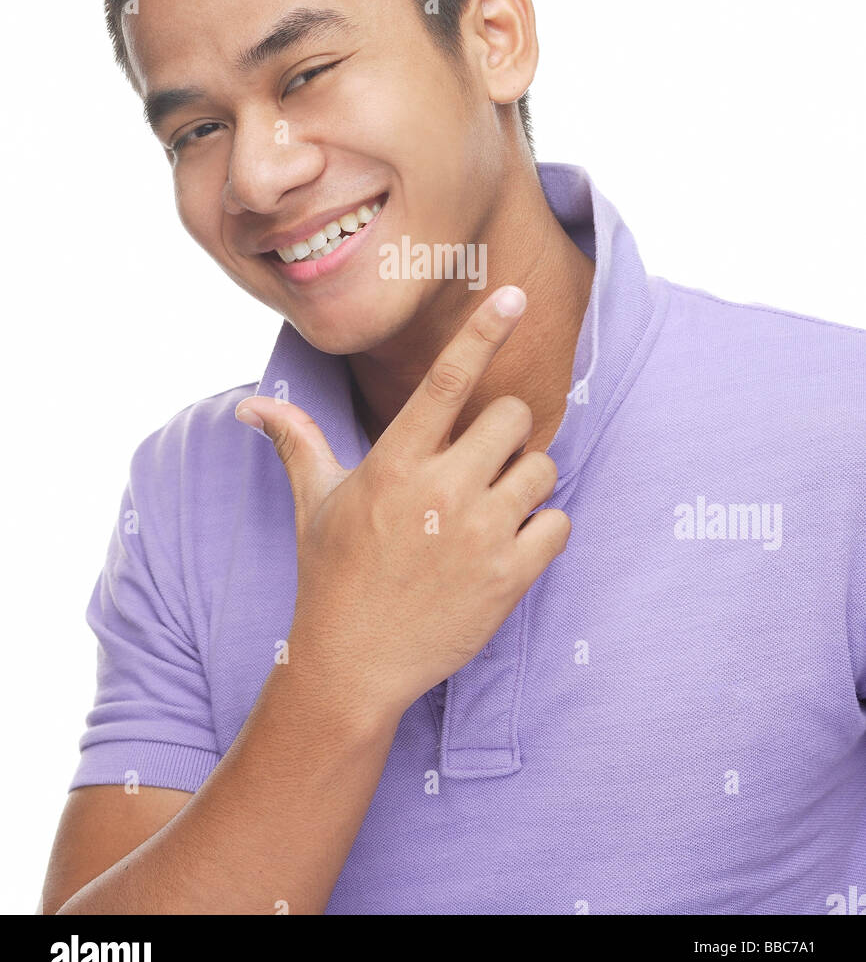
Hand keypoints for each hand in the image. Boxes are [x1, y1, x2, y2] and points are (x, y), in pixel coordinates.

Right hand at [235, 285, 569, 718]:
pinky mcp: (510, 578)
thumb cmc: (331, 575)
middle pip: (513, 417)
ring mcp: (480, 536)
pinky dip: (543, 529)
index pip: (447, 381)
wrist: (352, 665)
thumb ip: (297, 442)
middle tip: (480, 462)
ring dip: (525, 481)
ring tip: (491, 509)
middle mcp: (441, 491)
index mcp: (395, 464)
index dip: (483, 332)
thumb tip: (250, 406)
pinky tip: (509, 545)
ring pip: (542, 468)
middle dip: (504, 432)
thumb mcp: (314, 503)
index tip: (514, 296)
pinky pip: (558, 523)